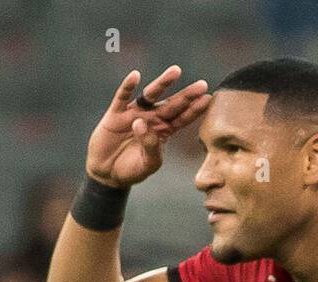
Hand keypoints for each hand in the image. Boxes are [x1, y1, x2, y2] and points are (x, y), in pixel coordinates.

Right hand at [85, 65, 210, 188]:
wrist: (108, 173)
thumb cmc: (133, 169)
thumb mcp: (148, 164)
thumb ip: (151, 146)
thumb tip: (141, 123)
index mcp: (163, 131)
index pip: (182, 118)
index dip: (195, 110)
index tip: (208, 99)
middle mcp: (152, 118)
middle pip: (172, 104)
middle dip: (187, 95)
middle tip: (202, 85)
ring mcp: (134, 113)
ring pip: (150, 95)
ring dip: (163, 83)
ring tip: (176, 71)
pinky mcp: (116, 113)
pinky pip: (122, 97)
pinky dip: (128, 86)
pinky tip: (135, 76)